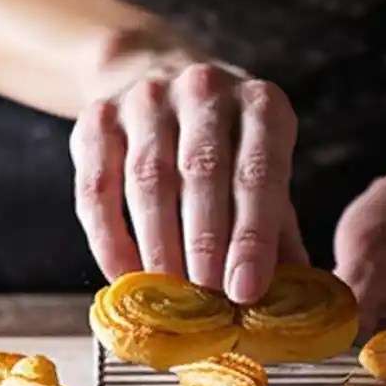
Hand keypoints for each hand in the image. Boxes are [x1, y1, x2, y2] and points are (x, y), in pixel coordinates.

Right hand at [69, 62, 308, 302]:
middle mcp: (203, 89)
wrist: (156, 82)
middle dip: (204, 243)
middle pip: (202, 171)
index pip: (259, 173)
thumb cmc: (220, 146)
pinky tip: (123, 275)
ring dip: (157, 245)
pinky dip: (109, 239)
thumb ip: (275, 232)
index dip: (253, 236)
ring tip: (166, 295)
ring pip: (147, 179)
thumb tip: (289, 303)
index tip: (245, 291)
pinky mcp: (96, 120)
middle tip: (204, 297)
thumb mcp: (259, 175)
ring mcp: (145, 99)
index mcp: (260, 103)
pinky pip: (97, 189)